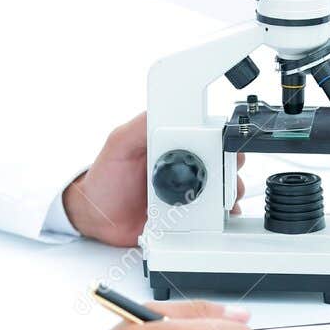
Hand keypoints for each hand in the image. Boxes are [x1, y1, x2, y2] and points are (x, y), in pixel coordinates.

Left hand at [61, 112, 245, 245]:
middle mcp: (184, 166)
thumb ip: (139, 127)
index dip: (221, 140)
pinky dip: (220, 219)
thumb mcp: (119, 144)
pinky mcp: (187, 217)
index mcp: (173, 144)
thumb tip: (162, 110)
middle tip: (228, 176)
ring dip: (229, 194)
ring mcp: (188, 192)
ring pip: (222, 191)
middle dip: (231, 169)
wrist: (97, 216)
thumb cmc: (105, 177)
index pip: (207, 135)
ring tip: (226, 199)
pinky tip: (221, 217)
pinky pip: (210, 218)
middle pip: (222, 163)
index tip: (224, 147)